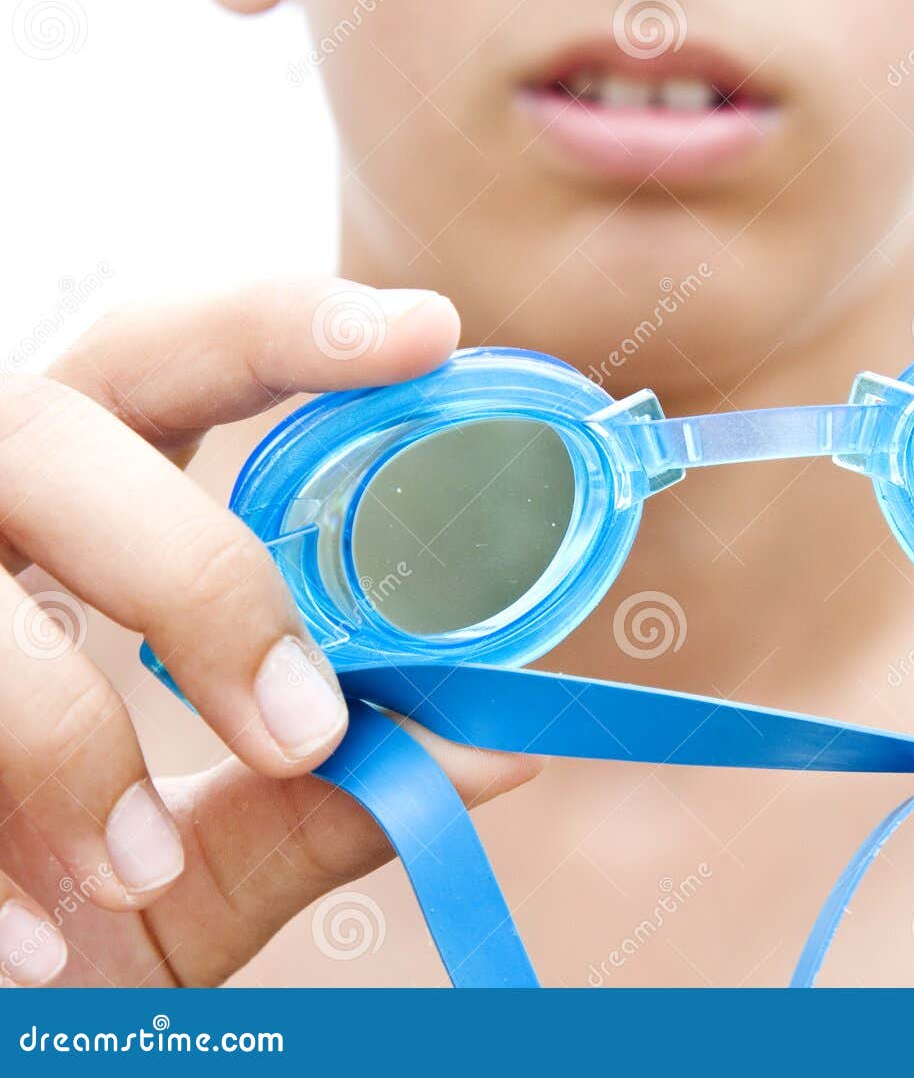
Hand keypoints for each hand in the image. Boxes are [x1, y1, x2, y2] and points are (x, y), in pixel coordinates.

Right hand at [0, 282, 541, 985]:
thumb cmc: (49, 910)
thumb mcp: (194, 866)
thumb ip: (323, 802)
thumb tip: (500, 740)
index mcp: (65, 514)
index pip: (171, 359)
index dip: (288, 327)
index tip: (431, 331)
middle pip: (51, 429)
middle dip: (195, 574)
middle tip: (305, 728)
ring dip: (63, 740)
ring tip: (134, 875)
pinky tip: (24, 951)